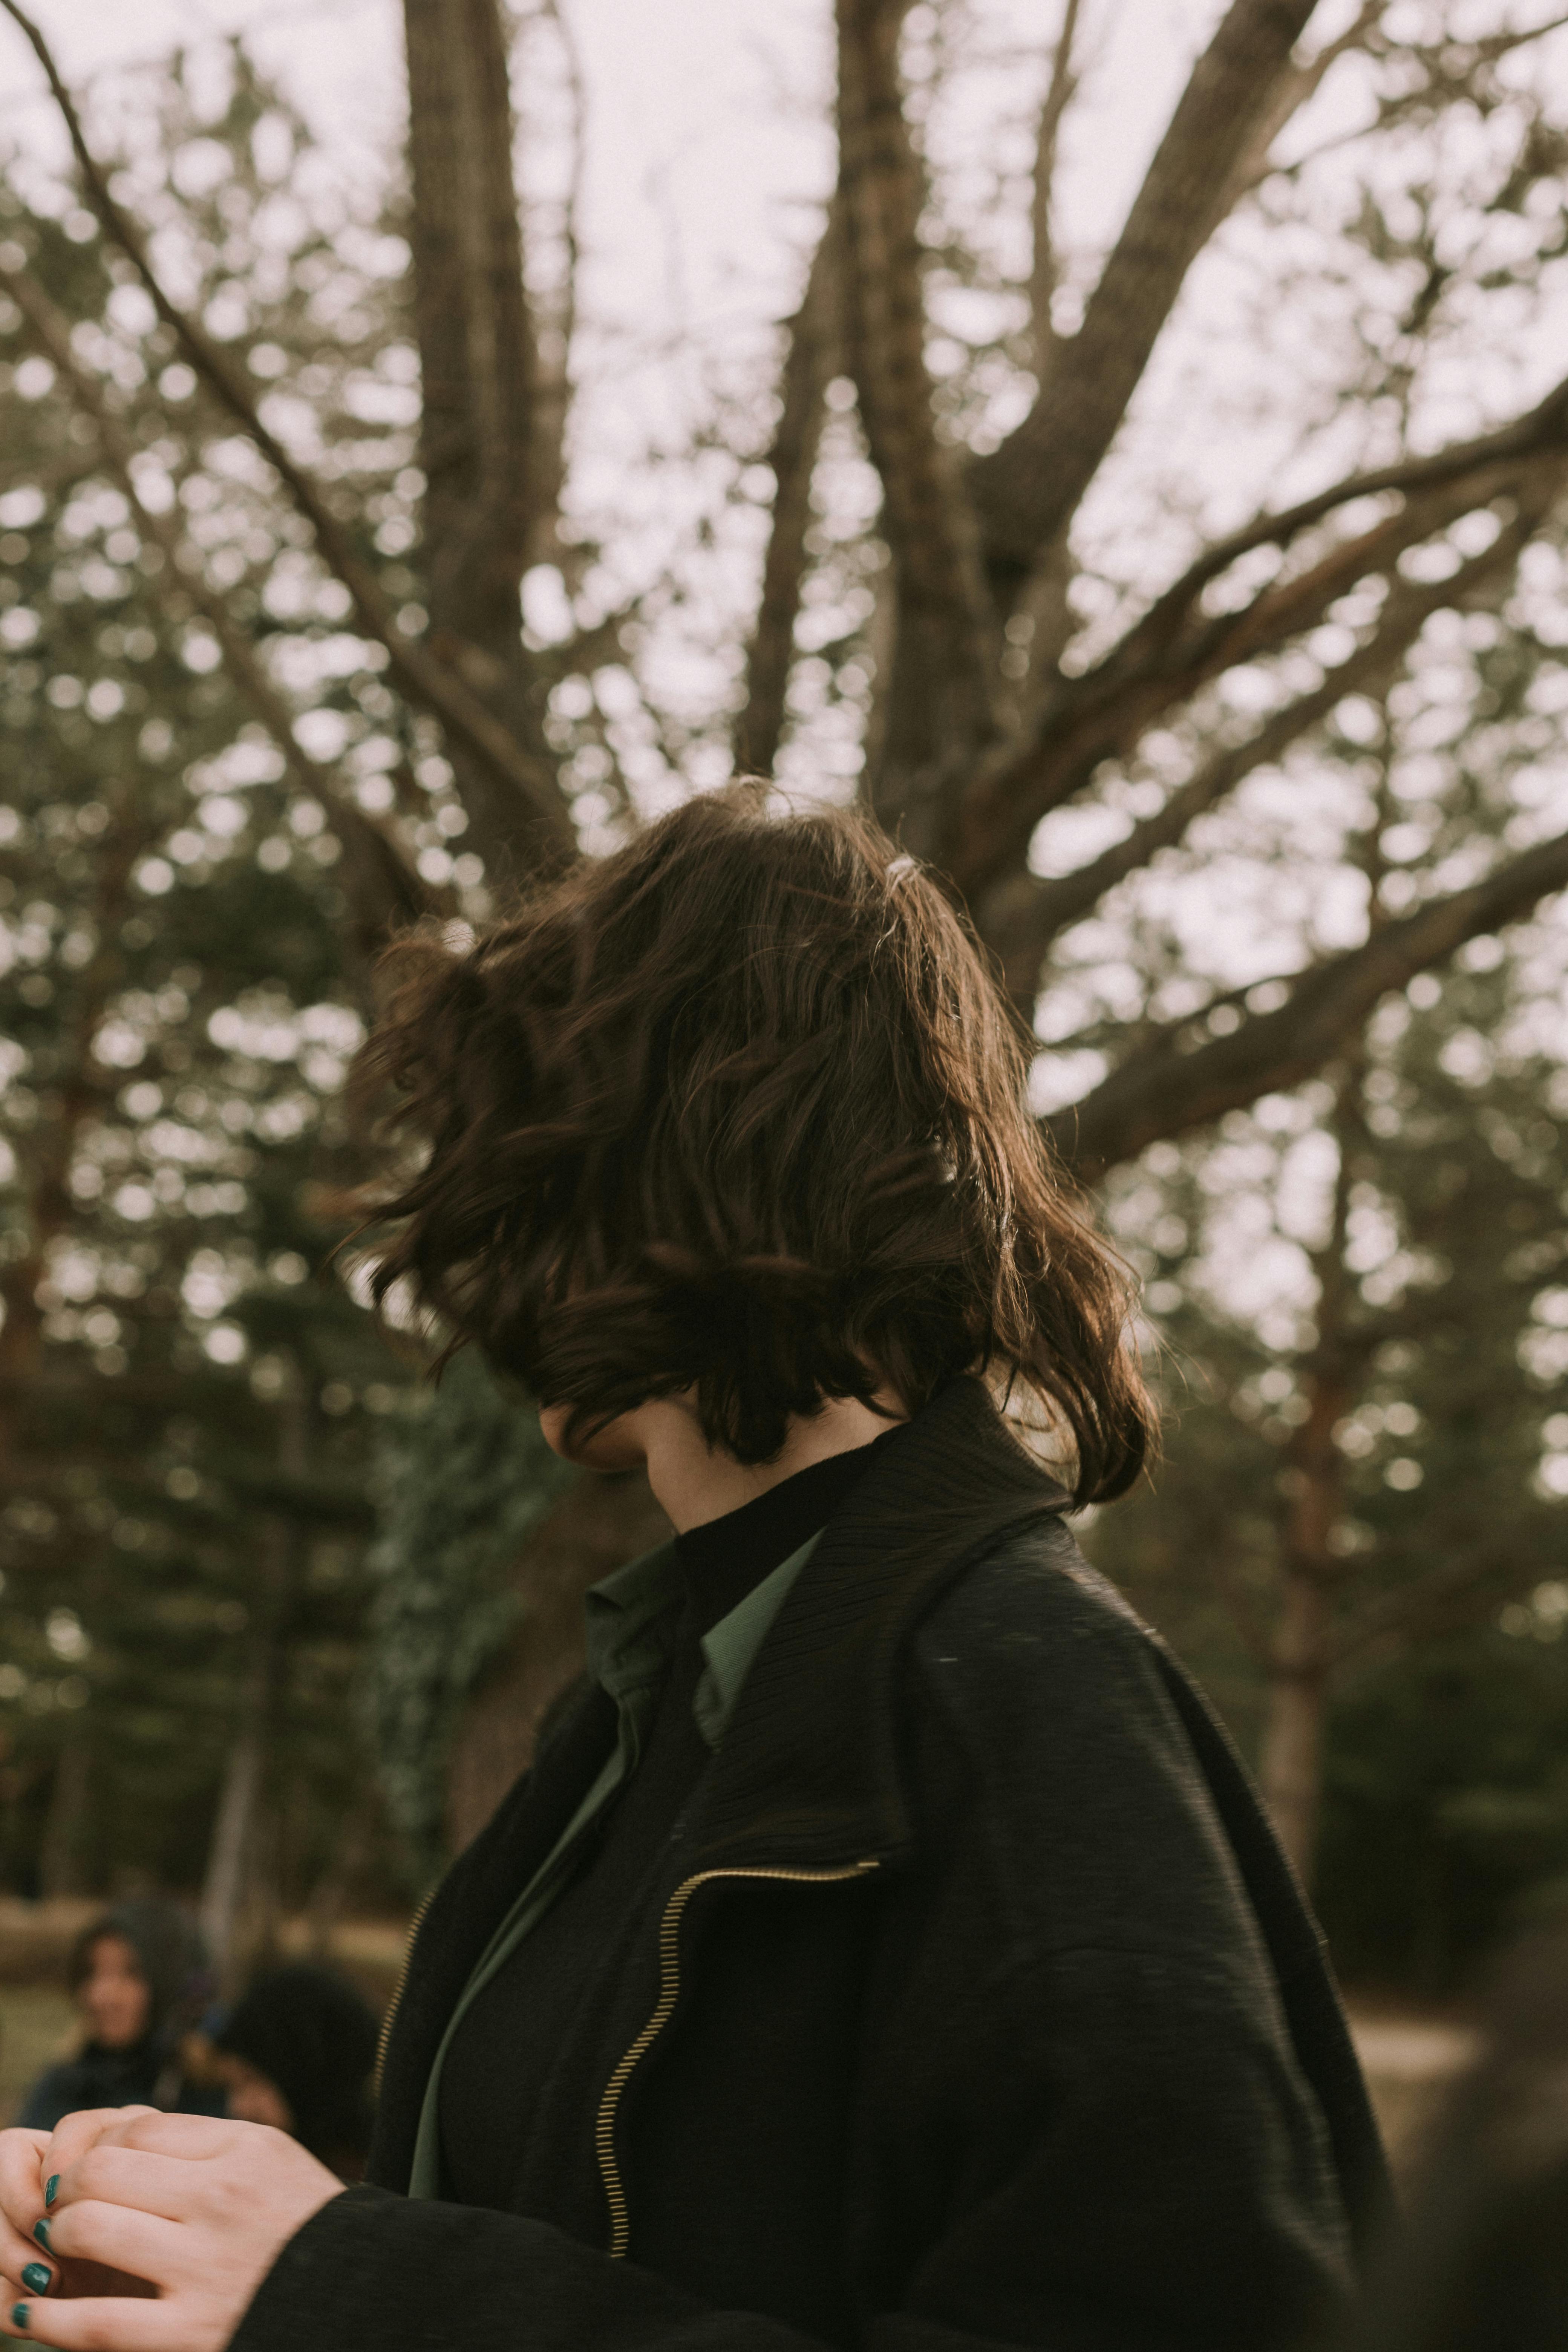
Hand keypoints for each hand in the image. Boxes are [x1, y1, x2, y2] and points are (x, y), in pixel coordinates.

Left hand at [0, 2110, 342, 2350]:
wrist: (360, 2298)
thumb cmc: (302, 2222)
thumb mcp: (269, 2158)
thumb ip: (204, 2142)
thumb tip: (117, 2140)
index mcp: (244, 2150)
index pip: (138, 2129)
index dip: (98, 2150)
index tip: (88, 2174)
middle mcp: (222, 2200)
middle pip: (103, 2171)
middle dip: (65, 2189)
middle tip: (59, 2208)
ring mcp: (204, 2269)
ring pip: (90, 2230)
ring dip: (56, 2239)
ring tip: (56, 2251)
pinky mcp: (191, 2335)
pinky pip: (96, 2322)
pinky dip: (50, 2319)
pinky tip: (33, 2316)